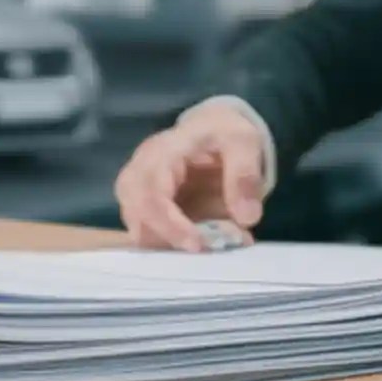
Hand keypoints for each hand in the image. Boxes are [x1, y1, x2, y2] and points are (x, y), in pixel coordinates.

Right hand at [115, 102, 266, 251]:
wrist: (212, 131)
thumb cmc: (223, 135)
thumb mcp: (243, 143)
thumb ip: (245, 176)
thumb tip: (246, 218)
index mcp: (162, 152)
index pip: (150, 193)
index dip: (169, 224)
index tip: (197, 245)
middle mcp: (139, 171)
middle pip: (135, 216)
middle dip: (168, 240)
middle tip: (206, 249)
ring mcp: (136, 191)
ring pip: (138, 231)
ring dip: (171, 246)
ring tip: (208, 245)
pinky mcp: (143, 209)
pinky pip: (148, 236)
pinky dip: (171, 246)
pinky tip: (200, 243)